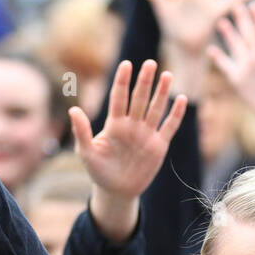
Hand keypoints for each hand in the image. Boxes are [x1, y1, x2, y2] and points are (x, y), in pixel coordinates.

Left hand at [69, 59, 187, 200]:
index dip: (122, 81)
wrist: (116, 191)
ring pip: (156, 109)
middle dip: (145, 81)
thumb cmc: (98, 171)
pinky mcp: (159, 146)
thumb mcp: (86, 153)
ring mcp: (146, 134)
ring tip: (167, 74)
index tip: (126, 65)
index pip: (119, 98)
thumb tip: (73, 109)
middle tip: (150, 63)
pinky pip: (169, 127)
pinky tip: (181, 100)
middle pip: (139, 99)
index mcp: (114, 124)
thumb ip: (82, 131)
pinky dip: (176, 114)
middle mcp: (132, 125)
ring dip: (162, 92)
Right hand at [207, 1, 254, 121]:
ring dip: (229, 35)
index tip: (254, 4)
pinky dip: (218, 58)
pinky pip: (225, 66)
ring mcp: (245, 67)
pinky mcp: (237, 78)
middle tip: (235, 4)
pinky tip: (211, 50)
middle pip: (247, 36)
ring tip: (221, 22)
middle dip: (242, 21)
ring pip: (235, 47)